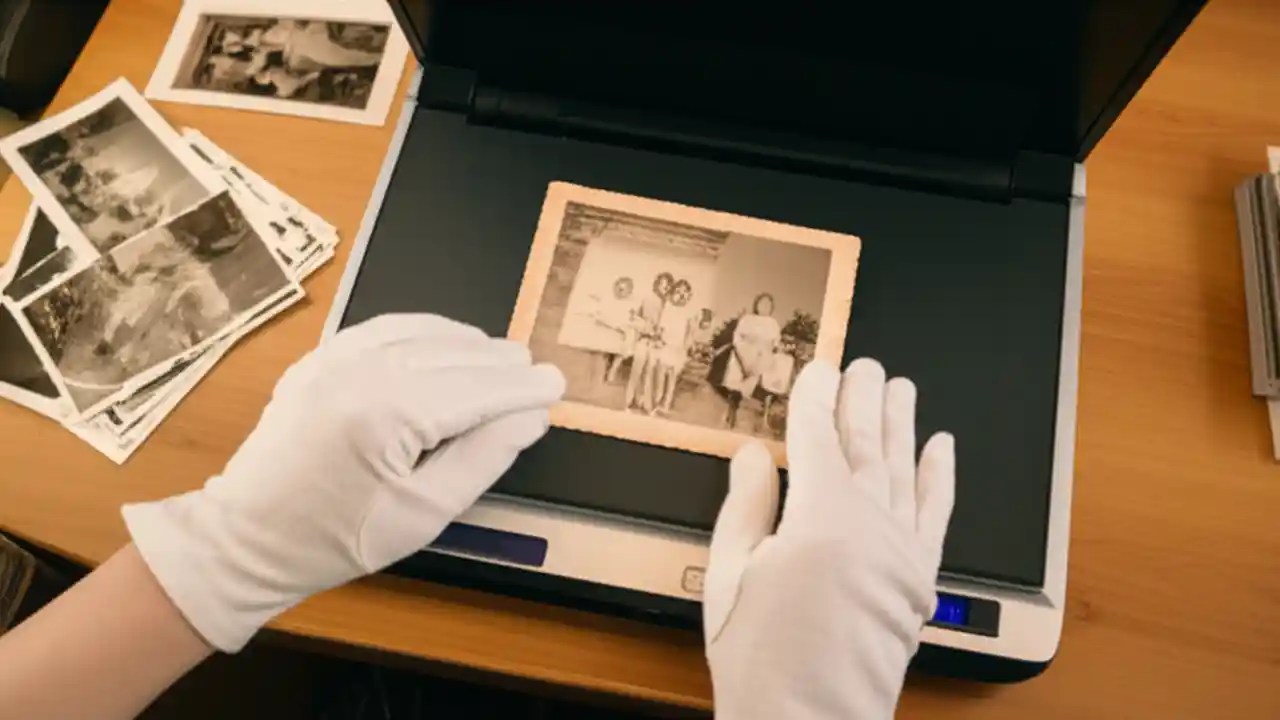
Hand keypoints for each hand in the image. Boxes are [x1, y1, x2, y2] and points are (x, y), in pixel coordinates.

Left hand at [123, 314, 564, 651]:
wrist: (248, 539)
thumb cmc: (338, 539)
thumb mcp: (424, 514)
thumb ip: (482, 458)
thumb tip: (530, 416)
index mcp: (387, 416)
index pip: (476, 390)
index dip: (521, 388)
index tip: (556, 385)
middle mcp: (360, 373)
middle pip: (453, 355)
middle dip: (500, 364)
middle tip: (537, 373)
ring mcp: (333, 359)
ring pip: (420, 333)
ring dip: (467, 343)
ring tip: (502, 359)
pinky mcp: (317, 359)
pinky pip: (382, 328)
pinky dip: (423, 330)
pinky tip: (447, 342)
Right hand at [703, 358, 954, 718]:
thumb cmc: (761, 661)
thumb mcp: (729, 575)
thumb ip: (747, 506)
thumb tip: (756, 456)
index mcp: (820, 519)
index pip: (820, 437)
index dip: (815, 398)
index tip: (815, 370)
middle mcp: (871, 527)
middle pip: (868, 445)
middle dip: (863, 399)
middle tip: (863, 365)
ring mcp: (901, 553)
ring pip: (904, 470)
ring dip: (902, 424)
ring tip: (901, 388)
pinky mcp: (919, 581)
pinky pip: (937, 515)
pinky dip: (941, 478)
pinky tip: (942, 447)